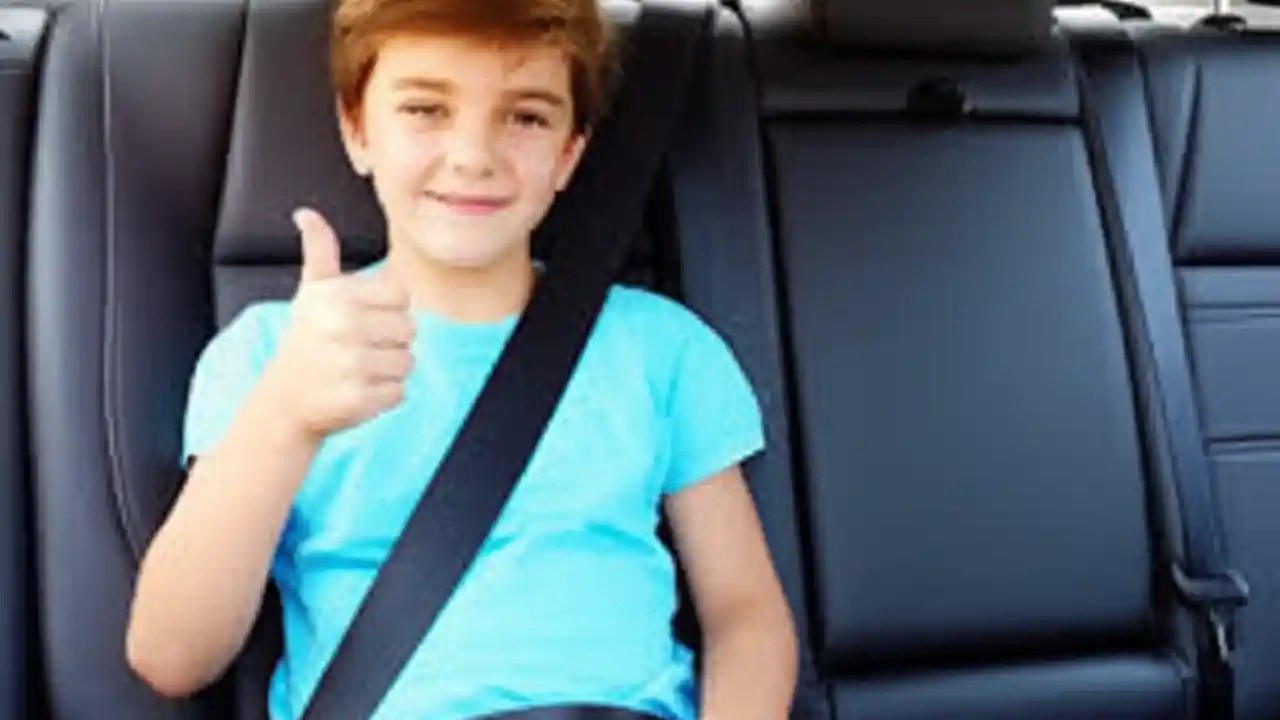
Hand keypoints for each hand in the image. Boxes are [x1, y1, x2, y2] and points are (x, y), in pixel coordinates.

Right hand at [264, 208, 415, 440]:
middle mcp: (344, 326)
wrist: (285, 398)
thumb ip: (320, 250)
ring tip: (358, 369)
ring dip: (389, 370)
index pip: (401, 294)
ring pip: (408, 361)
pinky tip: (358, 390)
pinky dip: (385, 396)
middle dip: (391, 341)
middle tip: (358, 347)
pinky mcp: (358, 398)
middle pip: (410, 329)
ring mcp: (351, 363)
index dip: (388, 309)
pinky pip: (400, 392)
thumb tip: (305, 213)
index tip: (363, 319)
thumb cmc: (307, 338)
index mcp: (339, 296)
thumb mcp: (312, 291)